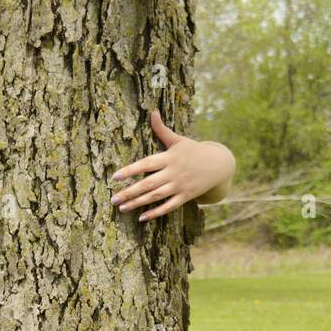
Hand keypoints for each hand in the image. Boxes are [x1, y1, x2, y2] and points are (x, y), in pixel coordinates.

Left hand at [111, 111, 234, 219]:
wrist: (217, 164)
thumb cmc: (193, 151)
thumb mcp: (178, 139)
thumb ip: (162, 130)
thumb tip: (153, 112)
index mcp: (169, 157)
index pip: (146, 164)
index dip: (130, 171)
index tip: (115, 177)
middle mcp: (173, 173)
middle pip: (148, 184)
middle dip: (129, 192)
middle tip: (113, 199)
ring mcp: (179, 186)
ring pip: (155, 197)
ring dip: (138, 203)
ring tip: (122, 208)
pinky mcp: (185, 197)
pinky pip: (168, 206)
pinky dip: (155, 213)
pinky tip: (141, 218)